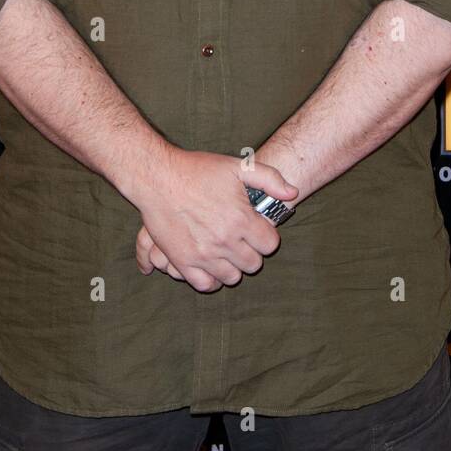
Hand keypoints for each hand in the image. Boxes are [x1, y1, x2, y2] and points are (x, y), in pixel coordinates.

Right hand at [132, 148, 298, 291]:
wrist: (158, 176)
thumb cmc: (198, 170)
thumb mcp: (238, 166)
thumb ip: (270, 179)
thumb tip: (292, 194)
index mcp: (241, 219)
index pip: (270, 245)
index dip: (265, 236)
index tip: (256, 229)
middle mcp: (225, 240)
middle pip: (253, 264)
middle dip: (251, 252)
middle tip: (241, 240)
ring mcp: (204, 254)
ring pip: (232, 277)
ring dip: (232, 266)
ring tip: (225, 251)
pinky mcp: (183, 261)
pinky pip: (205, 284)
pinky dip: (211, 279)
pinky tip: (211, 266)